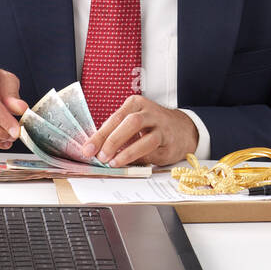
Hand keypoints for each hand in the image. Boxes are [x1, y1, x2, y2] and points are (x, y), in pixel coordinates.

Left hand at [81, 95, 198, 167]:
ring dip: (128, 153)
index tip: (88, 149)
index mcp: (136, 104)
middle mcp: (150, 112)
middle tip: (101, 157)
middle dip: (113, 140)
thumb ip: (116, 132)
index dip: (100, 135)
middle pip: (131, 123)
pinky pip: (155, 152)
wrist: (182, 130)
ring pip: (147, 139)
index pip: (115, 118)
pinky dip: (141, 159)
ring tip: (114, 163)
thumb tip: (94, 149)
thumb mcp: (133, 121)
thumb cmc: (151, 125)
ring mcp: (163, 128)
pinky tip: (131, 165)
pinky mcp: (170, 143)